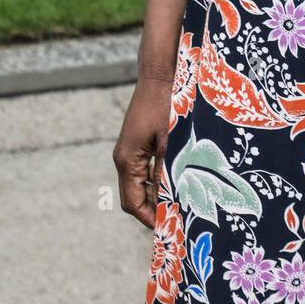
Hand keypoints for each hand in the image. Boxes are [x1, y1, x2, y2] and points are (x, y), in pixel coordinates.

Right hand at [113, 73, 173, 229]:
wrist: (161, 72)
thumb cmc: (167, 102)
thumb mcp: (172, 140)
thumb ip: (168, 172)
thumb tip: (172, 201)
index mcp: (127, 160)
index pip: (133, 202)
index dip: (149, 219)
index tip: (168, 231)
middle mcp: (124, 157)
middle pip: (134, 196)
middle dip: (153, 210)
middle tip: (177, 222)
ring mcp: (129, 149)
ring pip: (140, 184)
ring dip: (156, 195)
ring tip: (180, 205)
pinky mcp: (138, 142)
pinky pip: (144, 169)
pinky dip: (157, 180)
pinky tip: (177, 182)